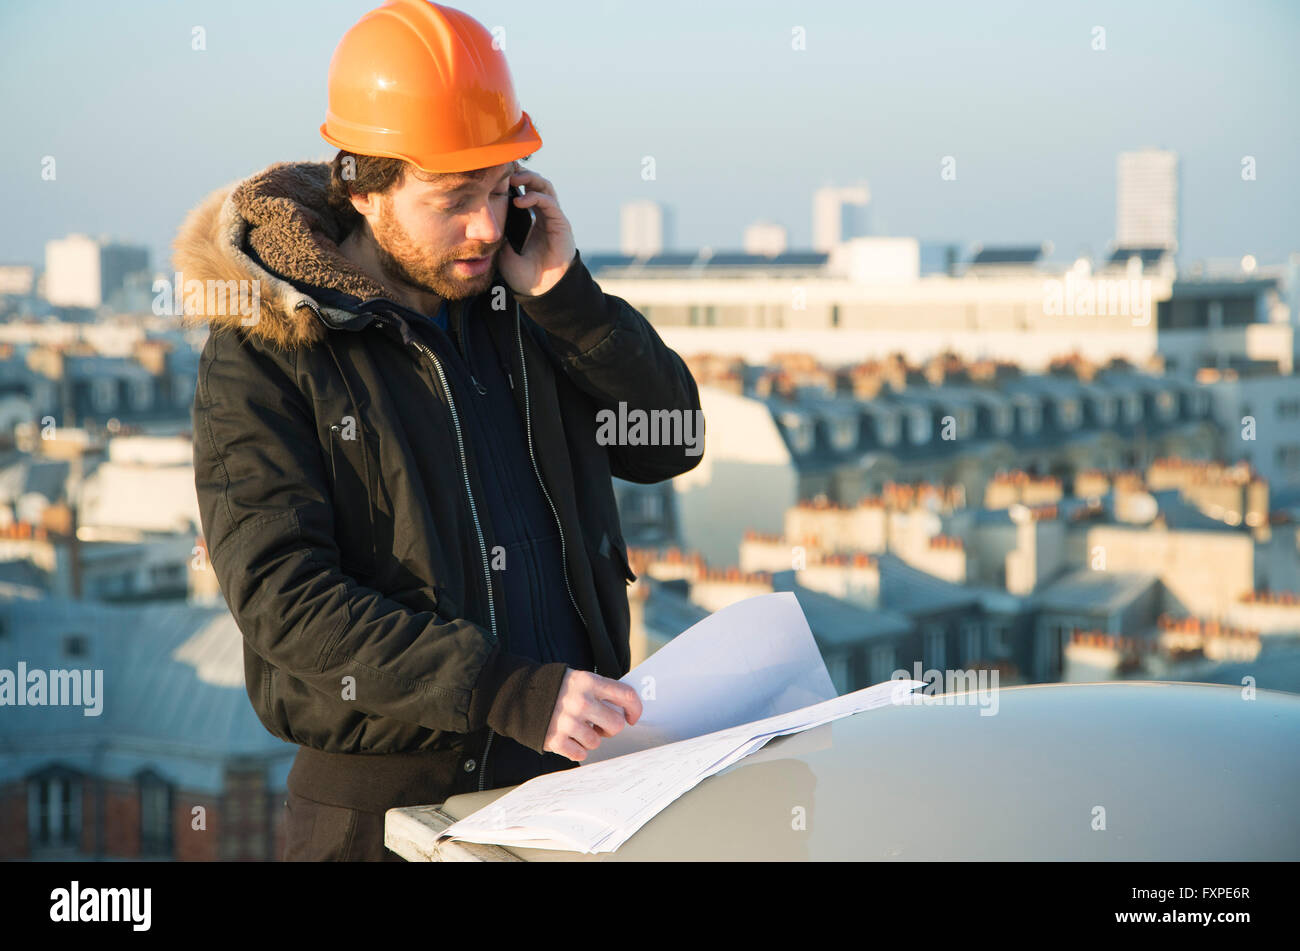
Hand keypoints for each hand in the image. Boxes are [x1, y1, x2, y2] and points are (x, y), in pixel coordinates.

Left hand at [498, 168, 576, 297]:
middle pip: (536, 183)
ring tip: (513, 179)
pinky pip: (549, 203)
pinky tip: (520, 200)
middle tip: (505, 169)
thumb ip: (499, 232)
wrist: (540, 291)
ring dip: (530, 179)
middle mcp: (544, 216)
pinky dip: (535, 197)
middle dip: (521, 173)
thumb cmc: (524, 275)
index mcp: (532, 220)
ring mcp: (553, 219)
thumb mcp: (503, 250)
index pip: (525, 191)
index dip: (513, 180)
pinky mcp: (561, 225)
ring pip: (545, 187)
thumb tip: (487, 216)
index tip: (497, 173)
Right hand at [543, 668, 641, 761]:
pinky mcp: (555, 739)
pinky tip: (568, 738)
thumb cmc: (559, 689)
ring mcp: (568, 721)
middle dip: (610, 729)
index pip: (626, 695)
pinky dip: (576, 749)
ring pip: (596, 742)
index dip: (635, 709)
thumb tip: (627, 711)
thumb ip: (602, 691)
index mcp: (589, 682)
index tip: (632, 718)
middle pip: (616, 725)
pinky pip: (580, 754)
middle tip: (599, 725)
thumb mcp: (581, 680)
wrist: (521, 694)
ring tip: (578, 729)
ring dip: (590, 739)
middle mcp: (581, 702)